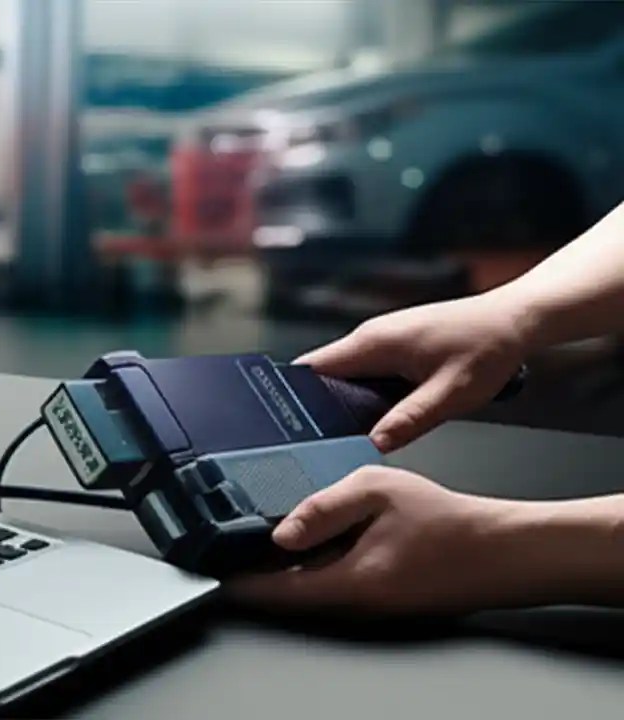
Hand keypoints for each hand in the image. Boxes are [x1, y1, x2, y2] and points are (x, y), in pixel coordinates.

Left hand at [226, 466, 528, 615]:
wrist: (505, 551)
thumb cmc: (451, 522)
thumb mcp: (377, 491)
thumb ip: (323, 507)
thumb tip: (282, 530)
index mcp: (347, 584)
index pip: (273, 593)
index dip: (236, 580)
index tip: (210, 567)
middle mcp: (354, 605)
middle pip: (286, 593)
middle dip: (256, 569)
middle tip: (231, 539)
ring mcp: (368, 607)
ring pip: (309, 588)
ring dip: (286, 565)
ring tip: (267, 532)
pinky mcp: (380, 599)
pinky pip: (334, 585)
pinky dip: (316, 564)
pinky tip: (318, 537)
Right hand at [299, 293, 530, 451]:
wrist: (516, 319)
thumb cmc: (487, 347)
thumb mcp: (450, 394)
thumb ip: (409, 420)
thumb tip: (373, 445)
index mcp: (374, 343)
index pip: (312, 368)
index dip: (294, 396)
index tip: (284, 424)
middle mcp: (370, 336)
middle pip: (323, 373)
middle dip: (313, 404)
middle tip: (310, 442)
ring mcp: (382, 339)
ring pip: (343, 373)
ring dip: (338, 400)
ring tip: (335, 435)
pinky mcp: (394, 345)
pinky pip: (362, 370)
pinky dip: (358, 392)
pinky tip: (368, 416)